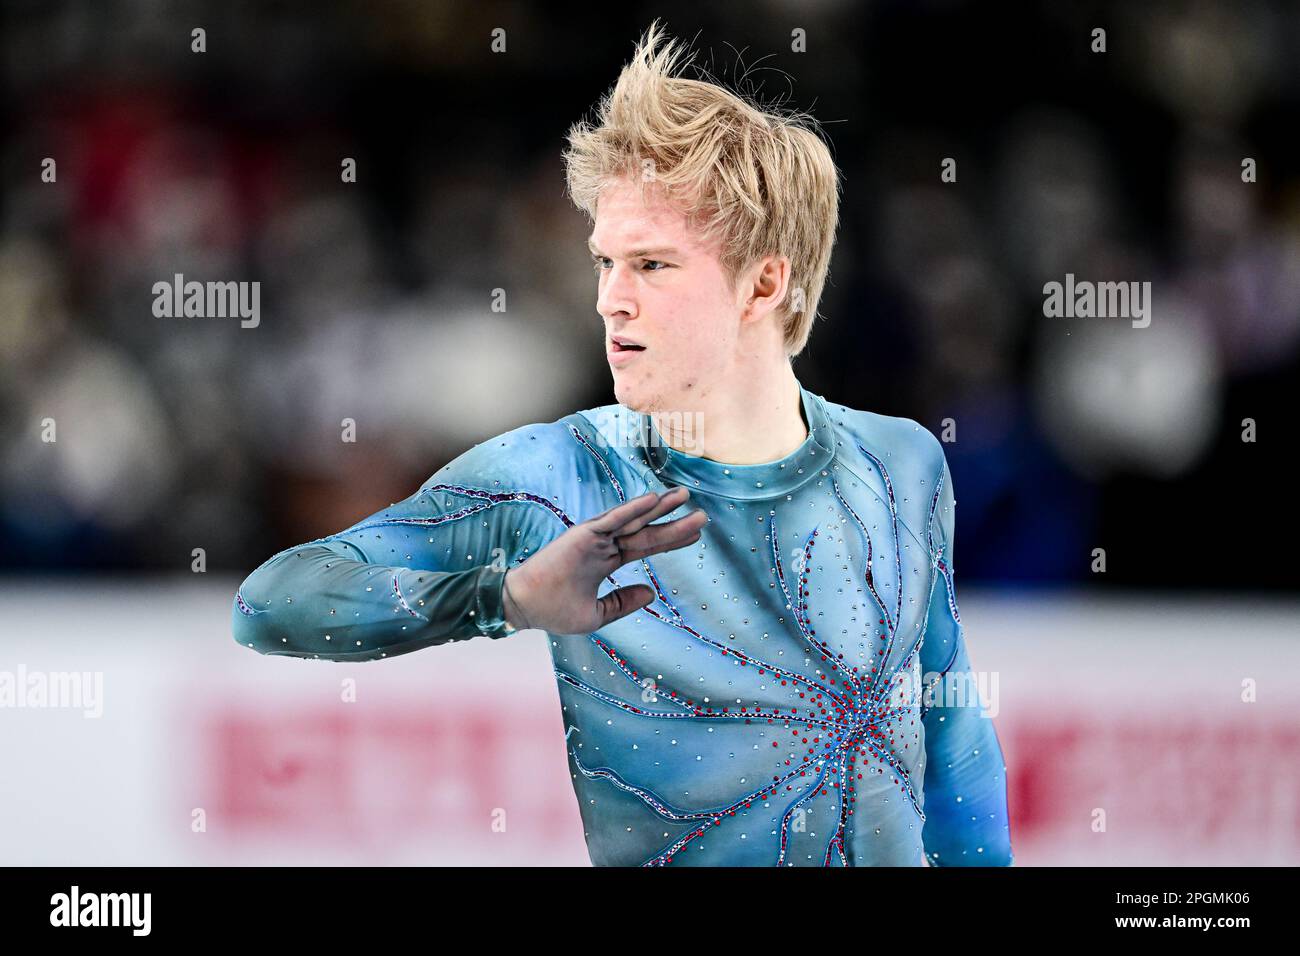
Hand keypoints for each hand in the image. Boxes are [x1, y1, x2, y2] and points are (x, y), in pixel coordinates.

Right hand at [501, 486, 706, 634]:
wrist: (522, 608)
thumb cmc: (552, 611)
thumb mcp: (596, 614)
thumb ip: (623, 603)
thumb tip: (652, 593)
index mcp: (606, 561)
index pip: (645, 547)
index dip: (670, 540)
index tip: (696, 535)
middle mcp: (603, 546)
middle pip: (646, 531)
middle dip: (675, 523)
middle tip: (703, 515)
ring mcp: (594, 538)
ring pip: (634, 520)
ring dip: (659, 508)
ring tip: (685, 496)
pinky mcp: (582, 535)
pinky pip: (612, 519)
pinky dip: (632, 509)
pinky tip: (653, 500)